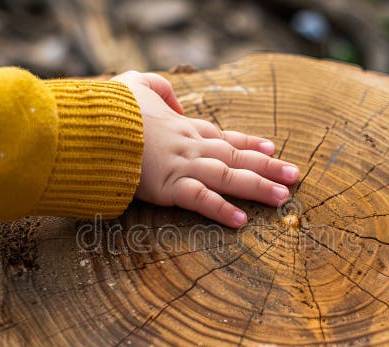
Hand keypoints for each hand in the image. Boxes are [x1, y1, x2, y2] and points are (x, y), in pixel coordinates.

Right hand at [111, 71, 299, 227]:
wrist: (94, 125)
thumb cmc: (110, 107)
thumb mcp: (135, 84)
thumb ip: (160, 88)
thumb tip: (177, 104)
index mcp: (183, 126)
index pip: (225, 136)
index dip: (250, 144)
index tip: (271, 148)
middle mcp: (190, 145)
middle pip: (236, 156)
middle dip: (267, 167)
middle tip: (294, 175)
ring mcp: (182, 165)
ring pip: (228, 176)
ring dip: (257, 187)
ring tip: (283, 197)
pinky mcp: (168, 185)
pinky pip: (201, 199)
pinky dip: (221, 210)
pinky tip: (241, 221)